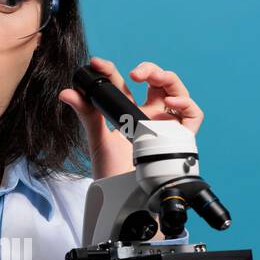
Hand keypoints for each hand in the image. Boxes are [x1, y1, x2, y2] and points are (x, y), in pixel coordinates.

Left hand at [58, 57, 205, 179]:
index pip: (124, 85)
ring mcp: (167, 125)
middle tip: (134, 73)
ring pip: (176, 91)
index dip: (113, 71)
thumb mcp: (98, 138)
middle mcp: (151, 117)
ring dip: (168, 78)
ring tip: (152, 79)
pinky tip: (170, 103)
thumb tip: (67, 93)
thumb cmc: (112, 171)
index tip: (98, 64)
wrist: (123, 195)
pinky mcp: (181, 138)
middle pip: (158, 82)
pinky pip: (193, 115)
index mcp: (130, 113)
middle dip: (150, 69)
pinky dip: (186, 104)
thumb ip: (86, 113)